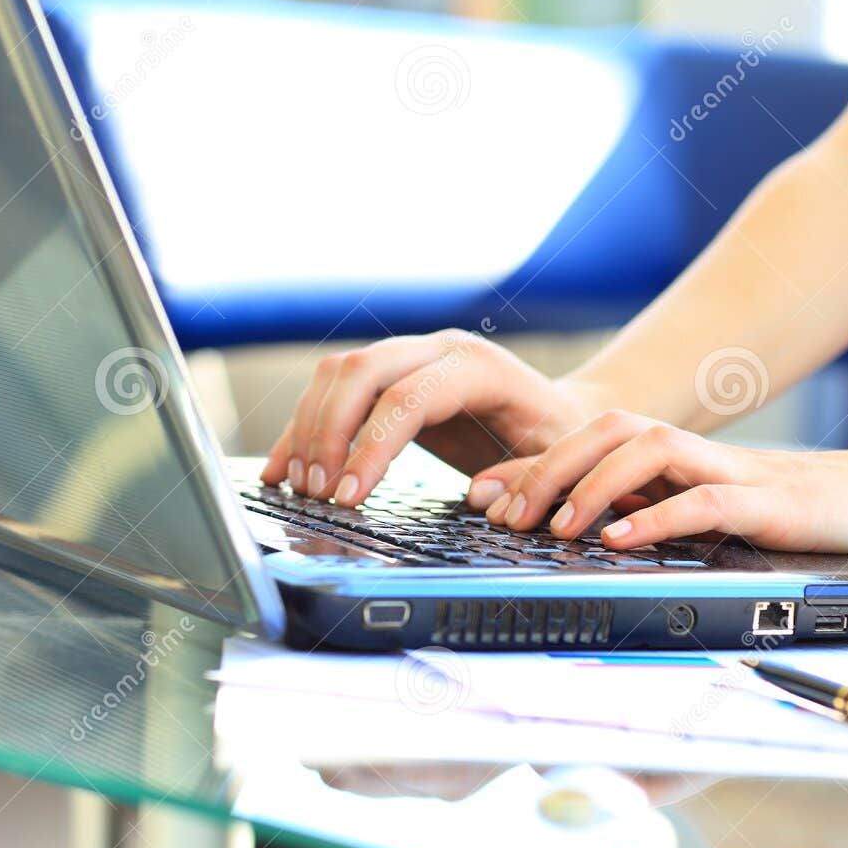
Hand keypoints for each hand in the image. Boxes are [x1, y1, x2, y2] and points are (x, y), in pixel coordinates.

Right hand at [259, 329, 606, 506]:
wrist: (561, 412)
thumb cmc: (560, 439)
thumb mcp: (561, 461)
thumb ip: (528, 478)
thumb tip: (481, 497)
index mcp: (479, 367)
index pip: (407, 397)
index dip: (370, 446)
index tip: (348, 497)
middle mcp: (439, 349)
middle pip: (360, 372)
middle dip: (328, 433)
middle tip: (316, 491)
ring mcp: (412, 355)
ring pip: (338, 375)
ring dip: (310, 428)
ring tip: (300, 485)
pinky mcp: (391, 375)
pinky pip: (336, 390)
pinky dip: (306, 427)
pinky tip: (286, 467)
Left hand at [476, 411, 847, 564]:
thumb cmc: (809, 521)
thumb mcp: (720, 525)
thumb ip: (666, 522)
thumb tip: (599, 543)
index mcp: (683, 462)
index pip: (592, 445)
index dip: (531, 464)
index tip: (479, 494)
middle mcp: (700, 456)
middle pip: (608, 429)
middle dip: (546, 466)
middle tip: (501, 512)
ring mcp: (736, 472)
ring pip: (648, 449)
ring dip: (591, 484)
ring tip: (552, 525)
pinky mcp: (771, 501)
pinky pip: (706, 500)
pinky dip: (658, 518)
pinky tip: (620, 541)